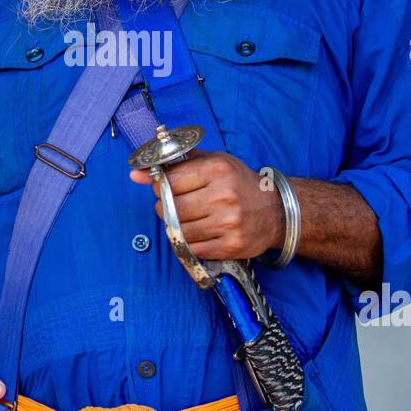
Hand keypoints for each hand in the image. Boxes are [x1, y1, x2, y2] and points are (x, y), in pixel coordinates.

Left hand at [129, 149, 285, 260]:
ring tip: (187, 218)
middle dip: (165, 207)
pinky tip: (198, 232)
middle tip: (172, 205)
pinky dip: (189, 242)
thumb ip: (175, 165)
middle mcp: (224, 196)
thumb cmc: (240, 183)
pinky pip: (193, 249)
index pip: (170, 181)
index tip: (163, 187)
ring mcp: (228, 224)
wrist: (276, 211)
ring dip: (176, 226)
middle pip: (172, 208)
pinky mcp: (231, 246)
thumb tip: (135, 174)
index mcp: (218, 170)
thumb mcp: (214, 162)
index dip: (160, 186)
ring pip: (180, 230)